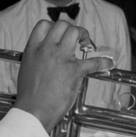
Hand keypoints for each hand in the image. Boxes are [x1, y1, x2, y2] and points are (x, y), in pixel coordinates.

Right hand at [13, 20, 114, 134]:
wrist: (32, 111)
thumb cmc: (29, 96)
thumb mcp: (27, 70)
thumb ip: (37, 59)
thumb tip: (46, 57)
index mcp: (32, 49)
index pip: (43, 25)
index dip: (54, 26)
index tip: (60, 33)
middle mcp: (46, 49)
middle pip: (62, 25)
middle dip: (72, 28)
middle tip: (78, 38)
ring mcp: (61, 58)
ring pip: (75, 32)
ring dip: (84, 36)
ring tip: (87, 44)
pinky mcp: (74, 70)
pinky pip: (93, 61)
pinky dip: (103, 62)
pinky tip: (108, 63)